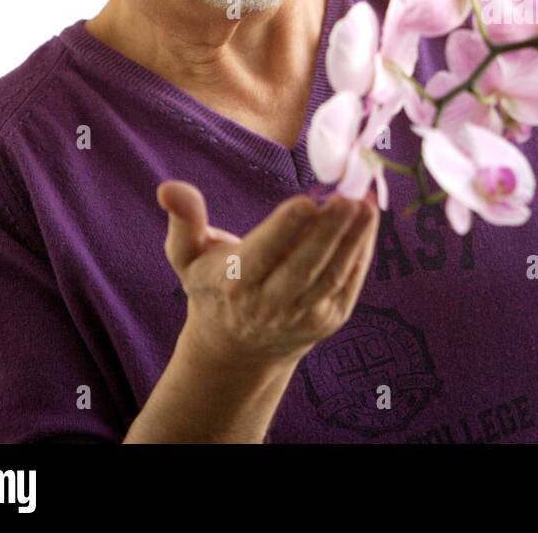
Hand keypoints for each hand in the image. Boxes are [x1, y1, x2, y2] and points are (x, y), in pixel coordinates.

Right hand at [157, 181, 377, 370]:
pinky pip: (348, 283)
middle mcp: (270, 304)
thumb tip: (169, 188)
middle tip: (349, 198)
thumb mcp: (188, 257)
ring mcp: (303, 315)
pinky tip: (368, 223)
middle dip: (329, 232)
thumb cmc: (213, 287)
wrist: (238, 348)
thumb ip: (184, 220)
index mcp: (234, 283)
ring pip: (332, 275)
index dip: (285, 229)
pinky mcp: (329, 319)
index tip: (307, 201)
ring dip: (354, 240)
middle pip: (304, 266)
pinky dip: (361, 253)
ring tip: (367, 205)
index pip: (263, 255)